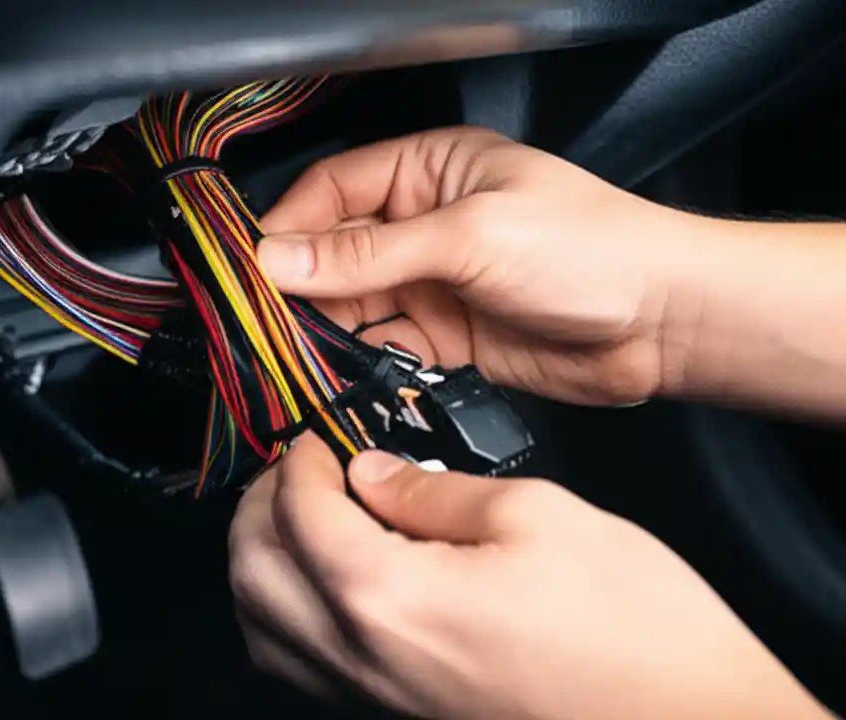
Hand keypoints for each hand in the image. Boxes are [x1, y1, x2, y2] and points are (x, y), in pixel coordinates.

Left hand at [229, 435, 827, 718]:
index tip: (320, 435)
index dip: (300, 458)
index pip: (297, 512)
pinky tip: (328, 584)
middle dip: (262, 505)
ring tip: (308, 518)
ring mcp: (374, 699)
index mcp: (388, 598)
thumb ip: (434, 489)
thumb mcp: (541, 517)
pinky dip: (286, 614)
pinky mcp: (395, 718)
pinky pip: (300, 667)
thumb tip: (374, 473)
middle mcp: (364, 659)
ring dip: (263, 561)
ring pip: (260, 627)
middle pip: (252, 570)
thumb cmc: (637, 637)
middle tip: (304, 468)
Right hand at [258, 126, 706, 404]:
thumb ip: (369, 253)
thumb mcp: (468, 237)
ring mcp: (434, 282)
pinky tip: (341, 372)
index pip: (333, 189)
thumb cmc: (591, 249)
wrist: (664, 323)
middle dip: (299, 283)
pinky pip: (383, 345)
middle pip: (334, 250)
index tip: (254, 267)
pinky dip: (359, 361)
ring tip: (296, 349)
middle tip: (266, 318)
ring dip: (324, 326)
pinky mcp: (446, 337)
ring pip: (352, 303)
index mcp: (430, 170)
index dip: (288, 226)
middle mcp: (424, 223)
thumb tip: (282, 257)